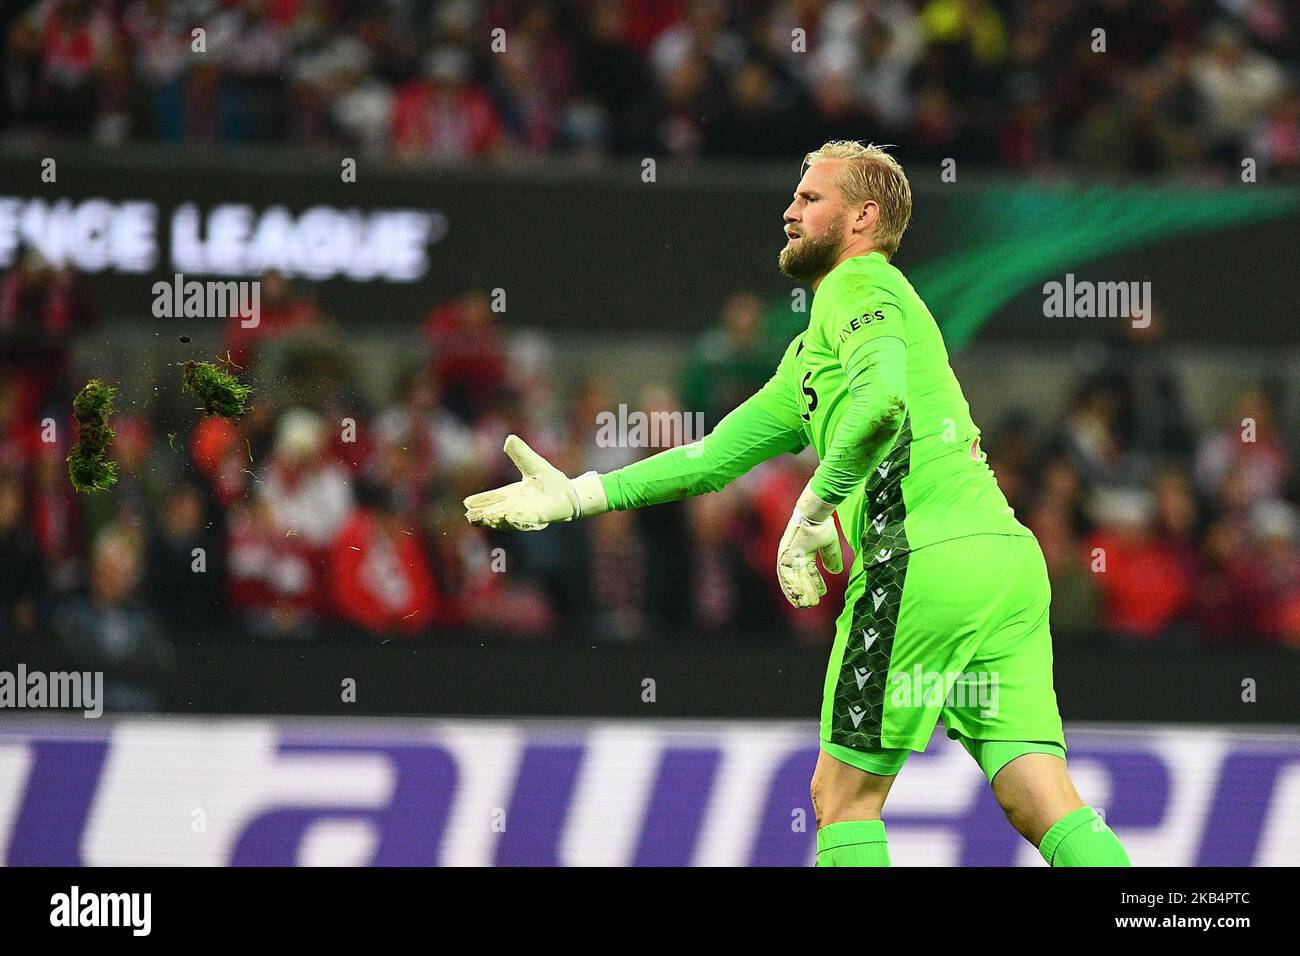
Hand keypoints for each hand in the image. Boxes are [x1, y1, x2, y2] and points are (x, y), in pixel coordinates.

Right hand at [464, 435, 600, 530]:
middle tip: (471, 517)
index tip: (467, 504)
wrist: (570, 493)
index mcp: (512, 494)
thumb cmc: (549, 480)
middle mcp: (517, 507)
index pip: (493, 498)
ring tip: (488, 518)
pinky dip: (519, 519)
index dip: (480, 501)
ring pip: (510, 519)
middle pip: (496, 512)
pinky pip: (529, 519)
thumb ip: (520, 454)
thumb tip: (509, 439)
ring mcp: (529, 514)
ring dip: (498, 519)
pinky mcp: (542, 517)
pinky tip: (510, 517)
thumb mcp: (532, 464)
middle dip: (484, 515)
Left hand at [776, 484, 842, 607]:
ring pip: (791, 579)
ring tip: (806, 605)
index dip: (814, 584)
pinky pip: (787, 575)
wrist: (814, 514)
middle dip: (803, 592)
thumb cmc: (821, 524)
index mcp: (803, 552)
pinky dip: (792, 586)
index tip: (821, 595)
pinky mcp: (784, 555)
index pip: (808, 573)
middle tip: (809, 605)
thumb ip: (831, 557)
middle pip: (797, 579)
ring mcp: (787, 556)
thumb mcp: (829, 544)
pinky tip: (799, 596)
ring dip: (798, 593)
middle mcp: (793, 556)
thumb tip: (835, 571)